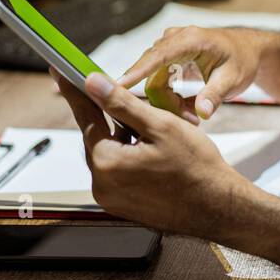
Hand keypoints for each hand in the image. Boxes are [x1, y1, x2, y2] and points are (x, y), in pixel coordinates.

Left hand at [51, 67, 249, 237]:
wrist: (218, 206)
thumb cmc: (196, 167)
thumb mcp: (160, 126)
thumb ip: (122, 103)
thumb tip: (93, 84)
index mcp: (108, 163)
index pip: (85, 118)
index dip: (75, 92)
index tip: (61, 73)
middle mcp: (103, 185)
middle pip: (96, 137)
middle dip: (107, 116)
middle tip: (121, 98)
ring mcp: (112, 198)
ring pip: (107, 154)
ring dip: (119, 137)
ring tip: (148, 129)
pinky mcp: (123, 205)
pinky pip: (116, 172)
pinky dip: (126, 155)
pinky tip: (149, 149)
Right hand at [116, 26, 265, 124]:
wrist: (247, 51)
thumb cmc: (241, 61)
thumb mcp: (233, 80)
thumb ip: (215, 95)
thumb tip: (202, 113)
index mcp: (191, 40)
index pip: (157, 56)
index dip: (137, 71)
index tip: (117, 85)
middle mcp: (175, 38)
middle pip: (153, 75)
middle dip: (166, 102)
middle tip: (191, 120)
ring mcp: (170, 45)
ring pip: (154, 79)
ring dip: (169, 101)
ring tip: (194, 114)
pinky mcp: (168, 55)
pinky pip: (158, 79)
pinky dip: (170, 95)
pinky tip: (189, 106)